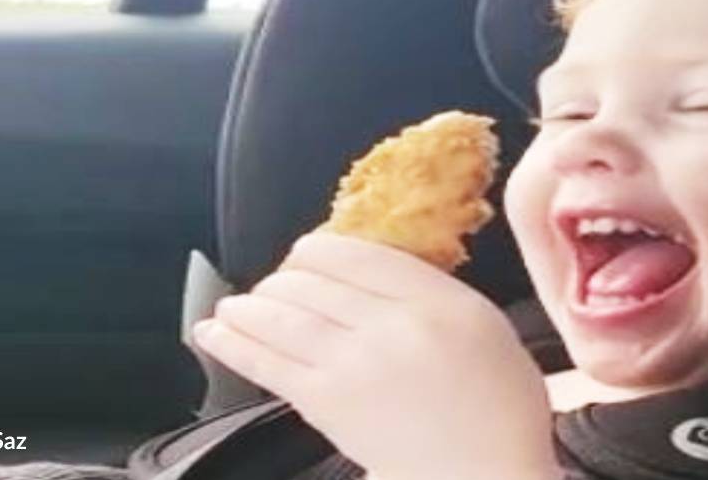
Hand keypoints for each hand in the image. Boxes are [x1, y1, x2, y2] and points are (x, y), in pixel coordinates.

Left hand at [193, 232, 561, 479]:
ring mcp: (353, 364)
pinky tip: (210, 331)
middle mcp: (390, 324)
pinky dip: (232, 344)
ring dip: (247, 306)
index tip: (306, 256)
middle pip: (312, 280)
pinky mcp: (326, 403)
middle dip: (281, 279)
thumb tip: (368, 268)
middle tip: (271, 286)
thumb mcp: (485, 326)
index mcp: (435, 300)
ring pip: (283, 315)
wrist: (485, 478)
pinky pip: (268, 362)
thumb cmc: (497, 409)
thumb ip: (431, 290)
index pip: (355, 253)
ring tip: (228, 306)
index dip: (318, 250)